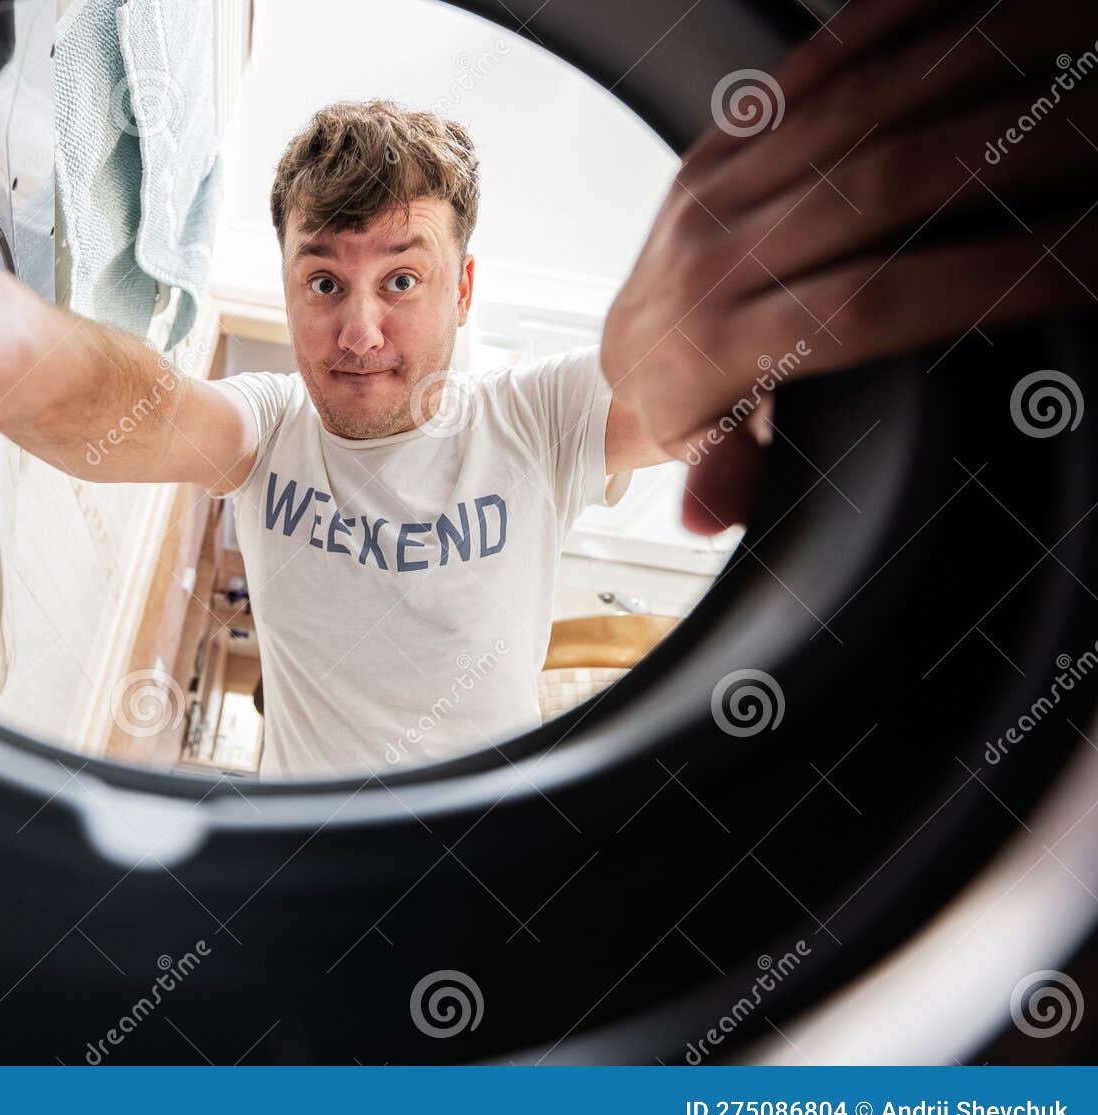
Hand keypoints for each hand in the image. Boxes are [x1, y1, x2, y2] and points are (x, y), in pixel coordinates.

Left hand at [603, 0, 1097, 531]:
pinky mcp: (721, 143)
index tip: (1084, 257)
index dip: (987, 279)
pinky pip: (814, 70)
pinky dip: (896, 30)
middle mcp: (714, 256)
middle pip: (882, 186)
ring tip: (1073, 51)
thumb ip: (738, 471)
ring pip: (858, 111)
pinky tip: (976, 14)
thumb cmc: (697, 416)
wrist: (620, 367)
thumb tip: (716, 508)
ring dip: (977, 70)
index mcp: (718, 349)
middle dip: (1010, 153)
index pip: (873, 302)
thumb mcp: (719, 460)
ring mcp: (716, 188)